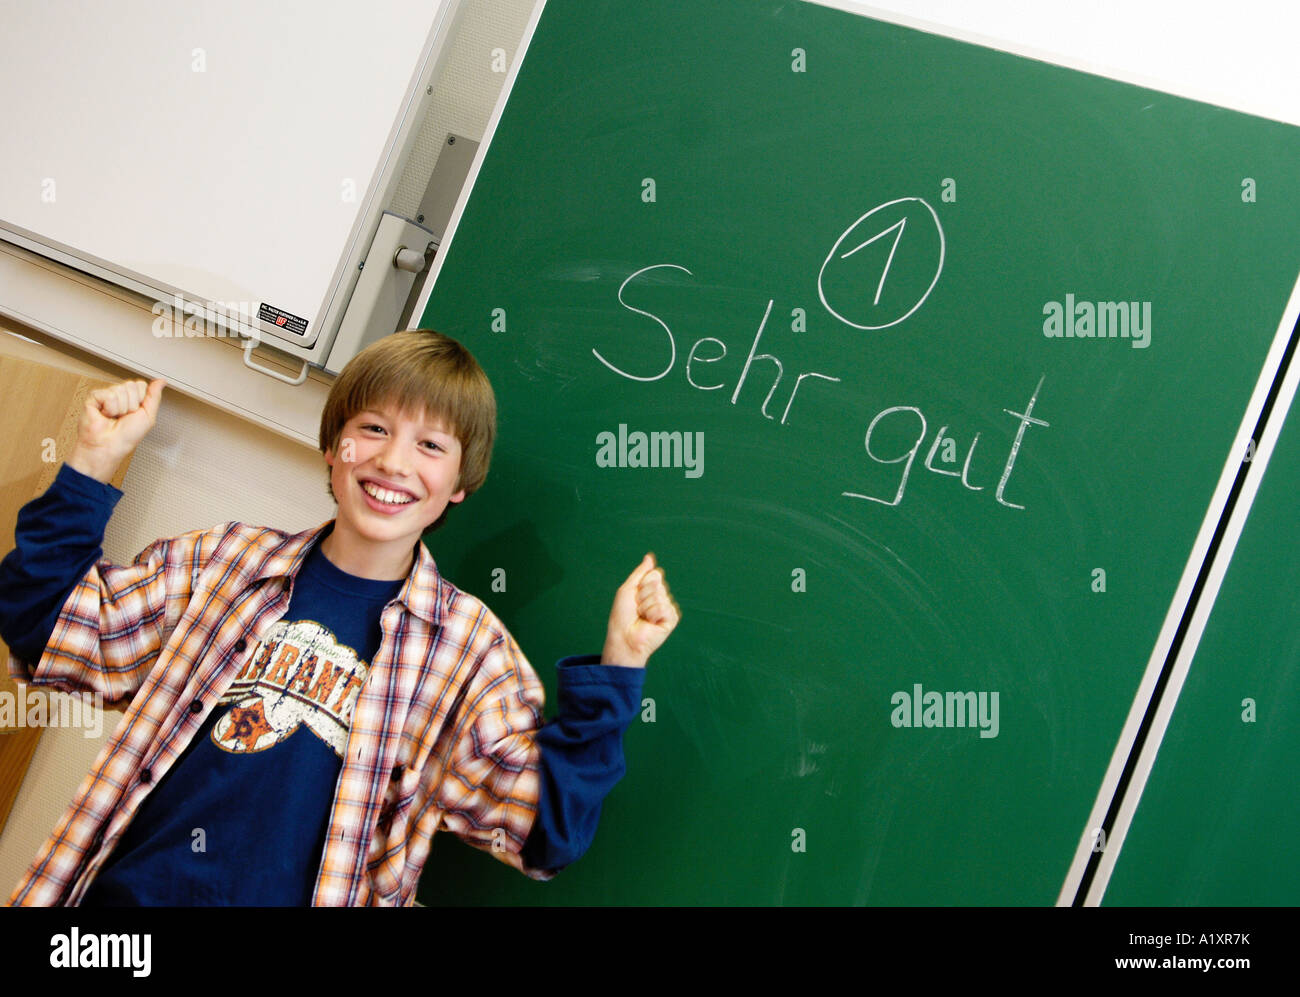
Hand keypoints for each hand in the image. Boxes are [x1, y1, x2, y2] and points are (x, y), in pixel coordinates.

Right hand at [65, 378, 165, 482]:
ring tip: (114, 417)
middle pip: (131, 386)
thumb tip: (161, 381)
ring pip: (120, 390)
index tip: (135, 413)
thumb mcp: (148, 416)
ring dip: (121, 409)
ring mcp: (106, 395)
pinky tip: (105, 415)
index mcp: (132, 399)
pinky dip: (110, 408)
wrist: (109, 446)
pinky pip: (109, 395)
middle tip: (123, 416)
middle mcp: (119, 395)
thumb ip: (154, 396)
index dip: (141, 400)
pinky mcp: (94, 397)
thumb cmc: (127, 437)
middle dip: (131, 405)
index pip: (141, 385)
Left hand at [601, 553, 680, 667]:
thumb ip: (640, 572)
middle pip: (658, 583)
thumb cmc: (622, 615)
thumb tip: (649, 556)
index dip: (642, 584)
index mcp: (650, 589)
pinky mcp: (671, 619)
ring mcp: (666, 608)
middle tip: (637, 608)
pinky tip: (651, 623)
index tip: (634, 596)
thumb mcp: (628, 589)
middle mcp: (660, 597)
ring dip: (647, 606)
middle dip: (644, 595)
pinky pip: (666, 607)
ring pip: (662, 595)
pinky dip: (654, 615)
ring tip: (643, 617)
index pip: (655, 574)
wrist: (624, 637)